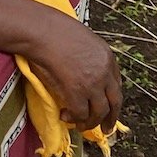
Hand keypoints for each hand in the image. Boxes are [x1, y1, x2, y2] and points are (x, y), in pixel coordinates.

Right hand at [25, 11, 122, 132]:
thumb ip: (88, 55)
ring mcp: (92, 84)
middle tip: (106, 129)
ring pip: (99, 113)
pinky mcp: (77, 93)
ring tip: (80, 125)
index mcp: (107, 57)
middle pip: (114, 103)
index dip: (111, 98)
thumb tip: (82, 68)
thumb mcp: (82, 38)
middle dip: (111, 118)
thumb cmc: (54, 28)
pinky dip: (73, 119)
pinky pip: (80, 114)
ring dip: (90, 123)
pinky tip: (65, 116)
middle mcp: (105, 72)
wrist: (40, 30)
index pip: (116, 84)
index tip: (107, 106)